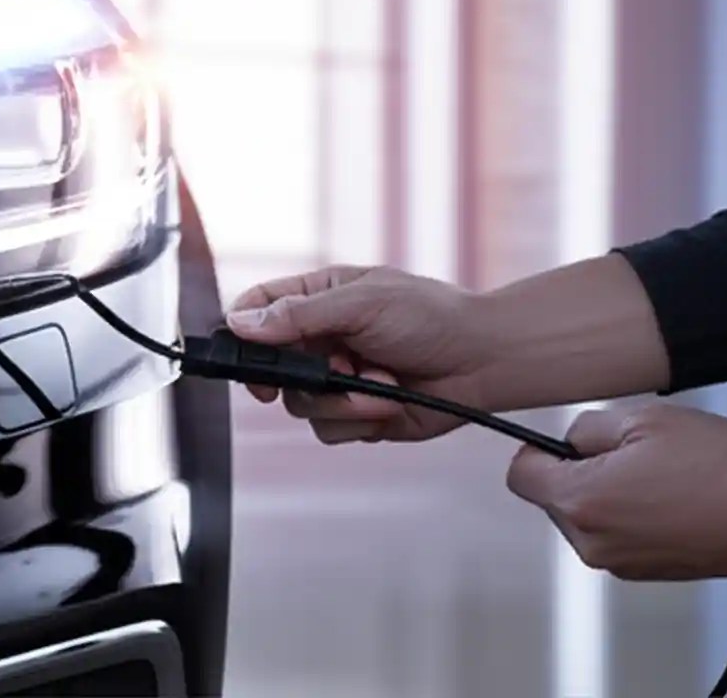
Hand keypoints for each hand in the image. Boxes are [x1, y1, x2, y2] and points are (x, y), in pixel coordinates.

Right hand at [225, 265, 488, 442]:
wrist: (484, 362)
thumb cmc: (434, 318)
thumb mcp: (362, 303)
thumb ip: (300, 314)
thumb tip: (242, 323)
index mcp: (319, 298)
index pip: (259, 308)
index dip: (242, 331)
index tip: (243, 353)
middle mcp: (321, 340)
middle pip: (270, 366)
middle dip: (294, 378)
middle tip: (316, 376)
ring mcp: (336, 378)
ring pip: (298, 403)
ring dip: (338, 400)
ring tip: (377, 382)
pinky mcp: (354, 413)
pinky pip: (327, 428)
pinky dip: (356, 420)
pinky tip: (385, 401)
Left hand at [508, 404, 726, 579]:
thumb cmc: (718, 467)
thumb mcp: (643, 421)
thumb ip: (587, 428)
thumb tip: (566, 440)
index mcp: (580, 501)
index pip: (519, 476)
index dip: (535, 452)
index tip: (558, 443)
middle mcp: (589, 540)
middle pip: (550, 499)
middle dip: (575, 474)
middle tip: (625, 456)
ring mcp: (614, 562)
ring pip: (582, 518)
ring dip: (603, 496)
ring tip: (653, 478)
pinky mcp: (640, 573)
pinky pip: (611, 537)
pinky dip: (626, 518)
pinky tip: (665, 501)